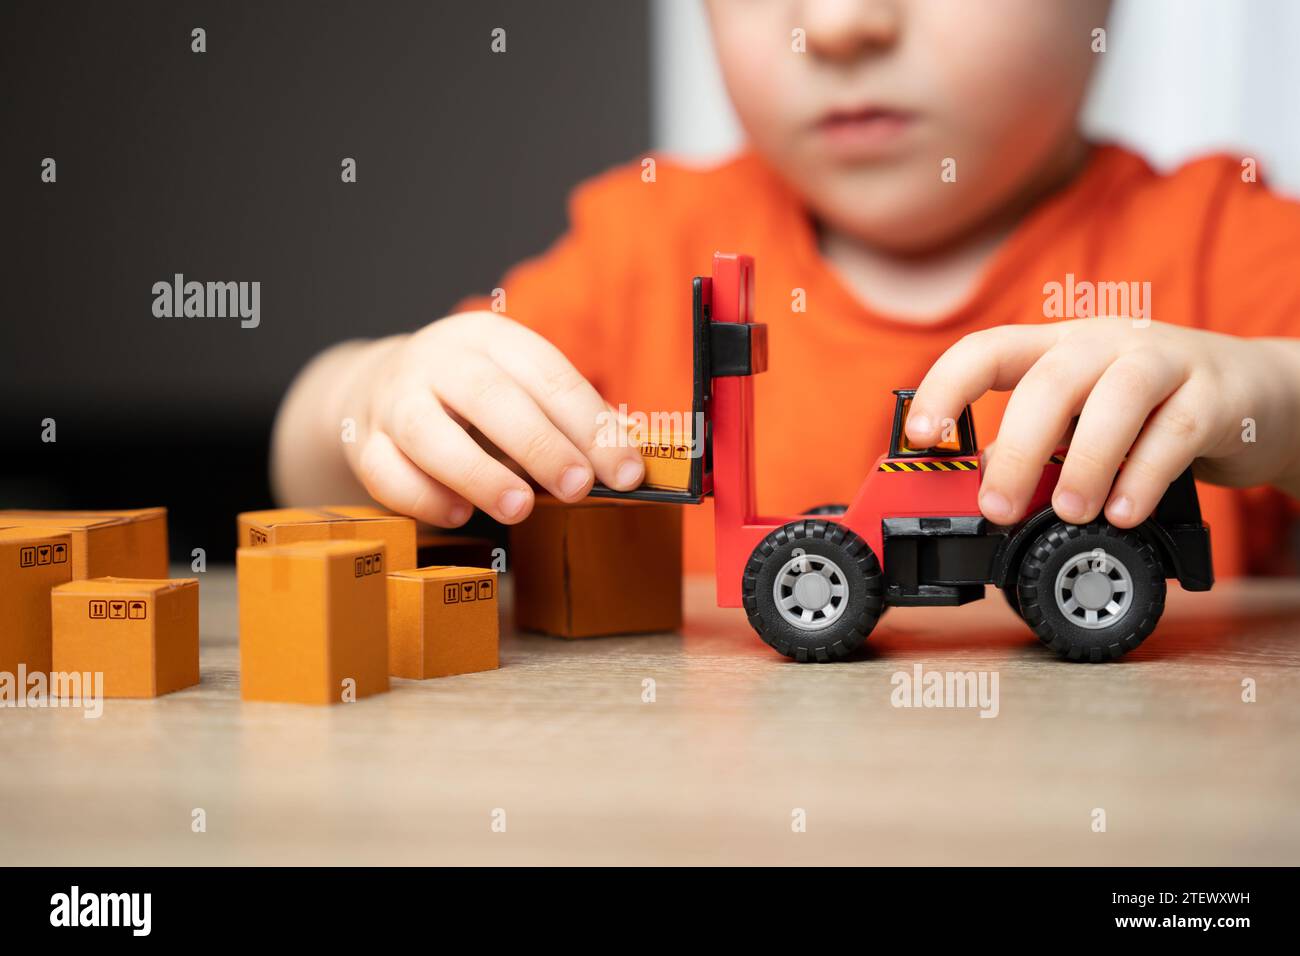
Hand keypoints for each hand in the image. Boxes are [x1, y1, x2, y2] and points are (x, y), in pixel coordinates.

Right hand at [342, 311, 644, 525]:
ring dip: (479, 474)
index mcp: (490, 338)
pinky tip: (459, 513)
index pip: (548, 375)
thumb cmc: (474, 397)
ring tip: (520, 508)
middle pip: (489, 397)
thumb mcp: (520, 387)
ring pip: (429, 434)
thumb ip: (567, 422)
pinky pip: (386, 473)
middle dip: (540, 445)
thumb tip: (626, 466)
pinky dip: (423, 497)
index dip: (592, 425)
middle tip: (579, 487)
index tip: (627, 472)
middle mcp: (438, 360)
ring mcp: (394, 400)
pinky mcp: (363, 442)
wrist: (378, 384)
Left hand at [904, 319, 1299, 526]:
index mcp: (1058, 347)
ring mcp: (1164, 362)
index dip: (946, 386)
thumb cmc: (1150, 411)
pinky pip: (1175, 433)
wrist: (1260, 394)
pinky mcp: (1215, 395)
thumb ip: (1036, 449)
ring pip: (1114, 400)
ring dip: (1085, 463)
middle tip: (996, 509)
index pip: (988, 349)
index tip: (918, 434)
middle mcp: (1106, 344)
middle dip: (1017, 449)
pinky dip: (1143, 478)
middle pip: (1050, 380)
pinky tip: (1122, 514)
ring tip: (1068, 512)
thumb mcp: (1082, 421)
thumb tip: (980, 494)